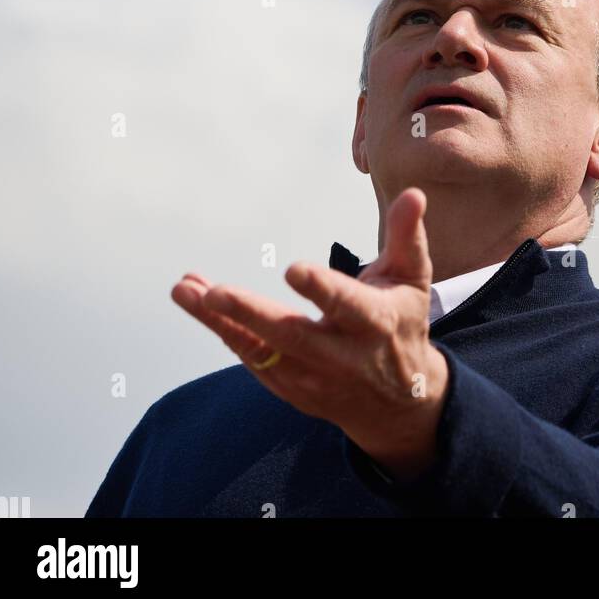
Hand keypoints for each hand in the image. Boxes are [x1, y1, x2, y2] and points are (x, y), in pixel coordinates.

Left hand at [171, 186, 448, 480]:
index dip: (320, 289)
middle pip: (292, 337)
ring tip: (184, 290)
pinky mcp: (290, 389)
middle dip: (252, 315)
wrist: (400, 404)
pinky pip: (252, 359)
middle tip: (215, 293)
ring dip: (221, 321)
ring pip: (260, 351)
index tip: (292, 269)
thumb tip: (412, 194)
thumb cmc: (402, 322)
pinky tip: (197, 301)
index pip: (346, 305)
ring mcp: (312, 378)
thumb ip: (406, 236)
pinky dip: (224, 331)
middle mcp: (341, 357)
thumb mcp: (413, 279)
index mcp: (375, 323)